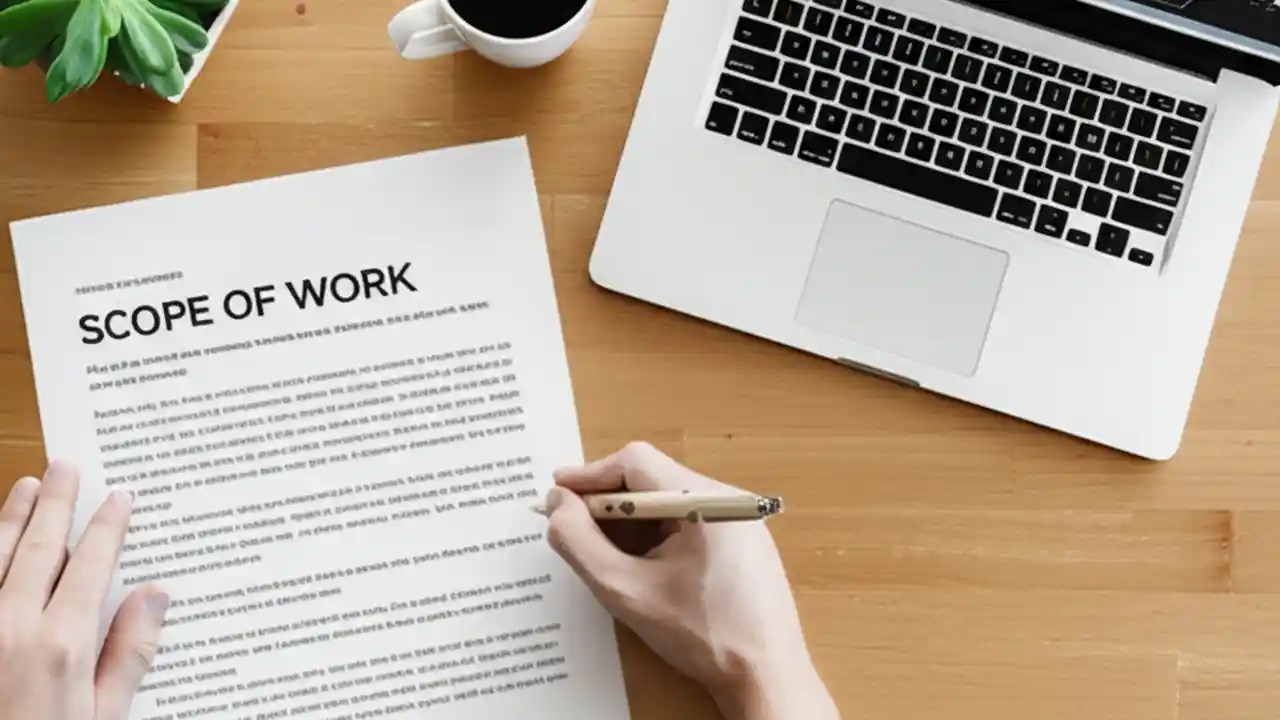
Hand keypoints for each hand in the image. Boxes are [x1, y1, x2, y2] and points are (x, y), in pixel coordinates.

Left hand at [0, 462, 168, 719]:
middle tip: (66, 467)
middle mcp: (12, 628)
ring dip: (10, 518)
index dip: (107, 528)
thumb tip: (155, 596)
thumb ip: (128, 655)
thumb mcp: (104, 719)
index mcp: (62, 645)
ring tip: (26, 485)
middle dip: (56, 505)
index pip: (91, 567)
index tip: (119, 498)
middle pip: (38, 550)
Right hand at [546, 443, 839, 719]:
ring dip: (631, 521)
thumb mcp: (627, 591)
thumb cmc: (701, 636)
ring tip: (604, 554)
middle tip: (572, 529)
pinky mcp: (743, 540)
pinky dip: (657, 533)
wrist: (765, 677)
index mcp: (707, 500)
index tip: (556, 496)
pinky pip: (690, 519)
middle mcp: (728, 498)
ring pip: (669, 501)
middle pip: (652, 478)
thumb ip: (580, 543)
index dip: (590, 475)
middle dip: (608, 502)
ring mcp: (740, 519)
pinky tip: (641, 566)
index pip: (636, 463)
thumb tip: (556, 503)